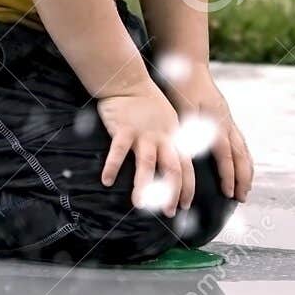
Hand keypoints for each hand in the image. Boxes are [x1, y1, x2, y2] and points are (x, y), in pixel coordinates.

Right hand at [97, 87, 193, 214]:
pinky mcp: (123, 129)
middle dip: (172, 192)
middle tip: (167, 212)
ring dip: (144, 184)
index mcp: (174, 137)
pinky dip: (113, 165)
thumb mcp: (169, 122)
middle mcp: (162, 138)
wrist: (130, 82)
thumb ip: (172, 143)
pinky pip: (118, 150)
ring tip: (140, 204)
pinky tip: (106, 180)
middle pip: (172, 168)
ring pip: (147, 163)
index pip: (186, 166)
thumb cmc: (149, 105)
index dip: (187, 187)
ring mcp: (143, 134)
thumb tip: (178, 167)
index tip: (184, 206)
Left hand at [164, 70, 253, 201]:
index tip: (230, 194)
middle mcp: (226, 123)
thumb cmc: (181, 88)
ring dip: (246, 169)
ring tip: (246, 187)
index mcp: (216, 123)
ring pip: (243, 148)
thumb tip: (196, 152)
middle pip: (241, 155)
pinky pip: (239, 141)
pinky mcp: (226, 117)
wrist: (189, 66)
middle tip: (242, 197)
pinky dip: (242, 156)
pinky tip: (240, 164)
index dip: (229, 175)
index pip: (226, 155)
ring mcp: (228, 120)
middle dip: (243, 177)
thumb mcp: (182, 109)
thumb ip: (190, 129)